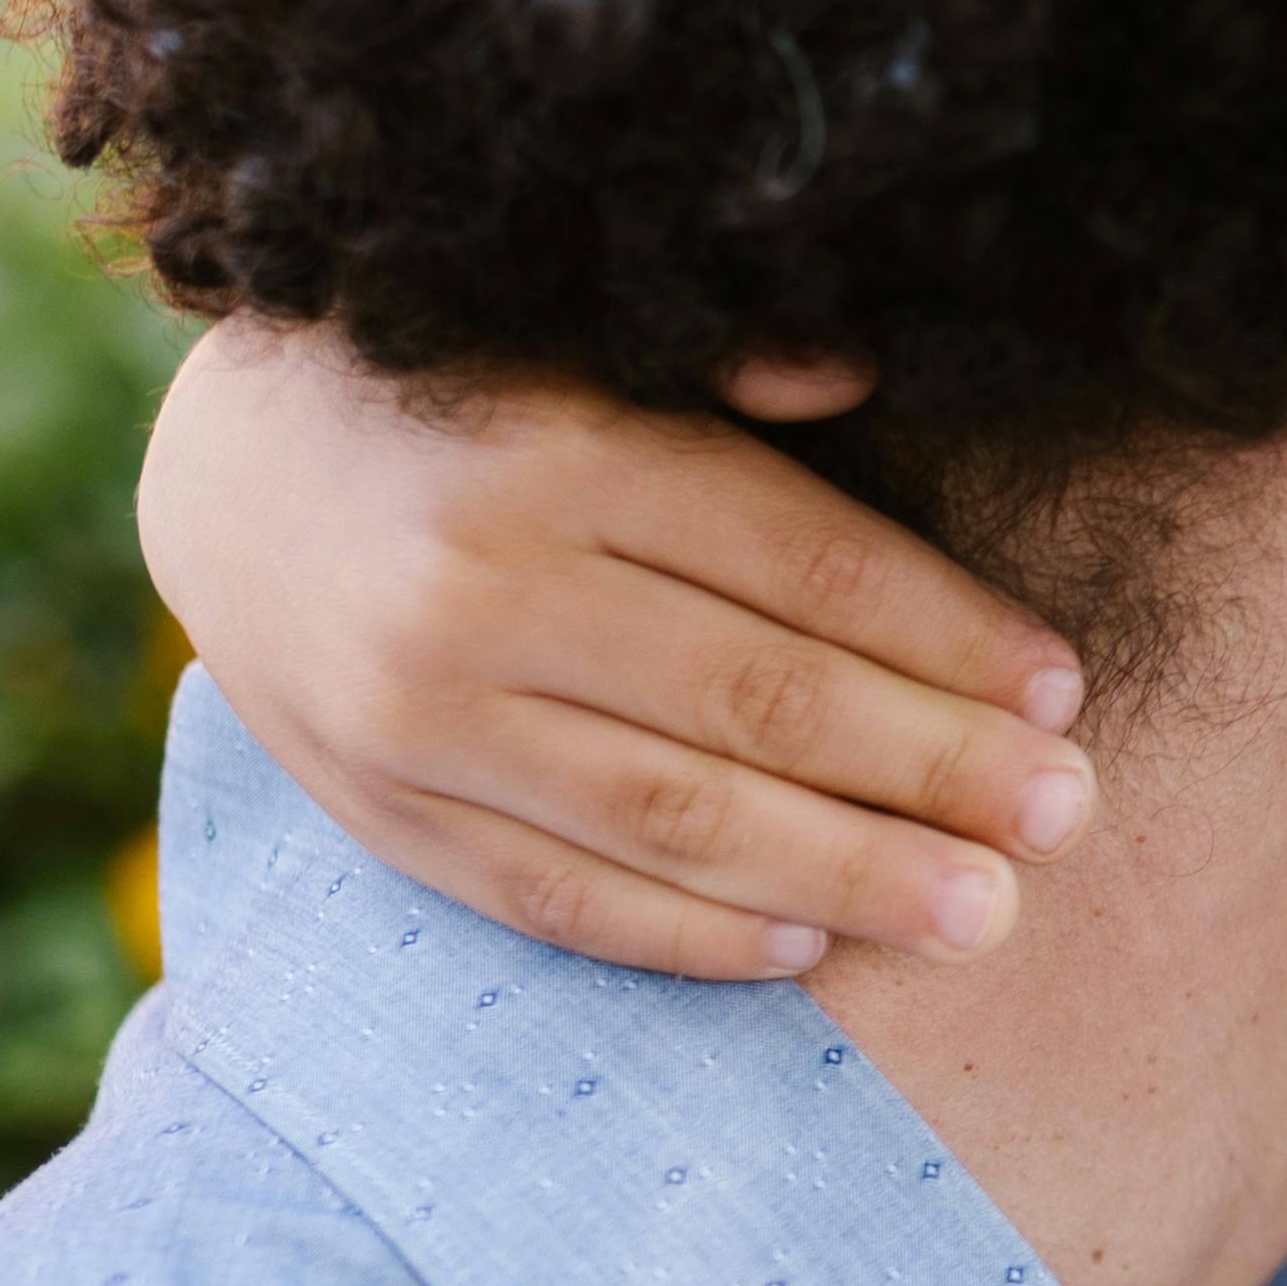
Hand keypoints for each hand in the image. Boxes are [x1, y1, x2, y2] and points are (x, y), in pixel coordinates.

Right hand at [137, 316, 1091, 980]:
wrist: (217, 475)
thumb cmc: (461, 396)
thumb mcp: (580, 337)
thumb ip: (721, 365)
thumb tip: (867, 373)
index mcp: (557, 451)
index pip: (794, 561)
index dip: (944, 632)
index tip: (1062, 689)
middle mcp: (479, 589)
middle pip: (754, 701)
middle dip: (930, 768)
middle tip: (1069, 817)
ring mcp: (418, 717)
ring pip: (669, 818)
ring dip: (845, 873)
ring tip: (983, 911)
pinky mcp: (381, 812)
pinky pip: (555, 896)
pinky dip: (685, 933)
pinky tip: (806, 948)